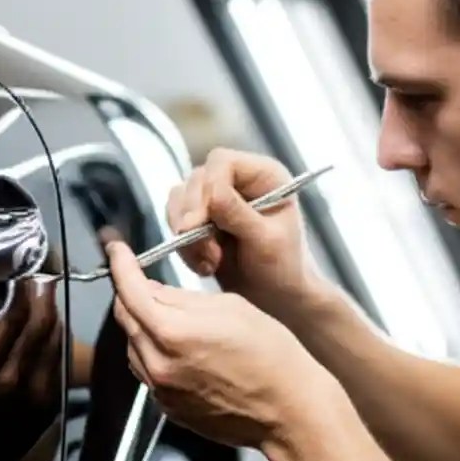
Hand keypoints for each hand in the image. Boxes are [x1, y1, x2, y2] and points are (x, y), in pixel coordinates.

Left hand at [106, 241, 336, 449]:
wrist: (291, 411)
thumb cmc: (272, 358)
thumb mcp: (229, 307)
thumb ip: (181, 297)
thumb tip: (151, 290)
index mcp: (173, 333)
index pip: (129, 291)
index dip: (121, 266)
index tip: (117, 252)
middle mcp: (159, 365)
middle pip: (125, 319)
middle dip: (131, 295)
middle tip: (144, 281)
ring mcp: (162, 391)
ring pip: (133, 346)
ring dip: (143, 327)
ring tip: (176, 321)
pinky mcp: (169, 408)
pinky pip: (148, 372)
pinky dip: (155, 354)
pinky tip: (183, 350)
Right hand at [167, 148, 317, 310]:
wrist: (276, 299)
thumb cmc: (283, 269)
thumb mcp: (266, 242)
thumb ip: (238, 215)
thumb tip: (211, 194)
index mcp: (264, 176)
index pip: (223, 161)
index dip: (208, 187)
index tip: (203, 221)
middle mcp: (238, 180)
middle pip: (196, 180)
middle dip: (195, 218)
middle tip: (207, 250)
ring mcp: (217, 199)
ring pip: (180, 200)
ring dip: (187, 235)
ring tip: (209, 262)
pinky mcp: (201, 219)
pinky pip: (176, 221)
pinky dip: (184, 246)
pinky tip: (205, 265)